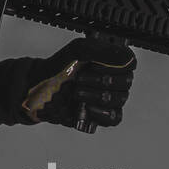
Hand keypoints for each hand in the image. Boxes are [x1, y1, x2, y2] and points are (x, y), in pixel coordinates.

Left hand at [20, 37, 136, 130]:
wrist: (39, 88)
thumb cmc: (58, 67)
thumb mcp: (78, 50)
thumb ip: (102, 51)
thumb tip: (126, 58)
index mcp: (111, 60)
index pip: (129, 63)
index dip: (113, 66)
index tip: (94, 64)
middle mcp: (114, 79)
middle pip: (124, 83)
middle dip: (99, 81)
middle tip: (80, 79)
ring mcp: (109, 98)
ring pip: (118, 100)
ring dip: (94, 96)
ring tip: (76, 92)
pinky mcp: (102, 115)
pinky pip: (113, 118)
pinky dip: (100, 113)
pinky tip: (87, 107)